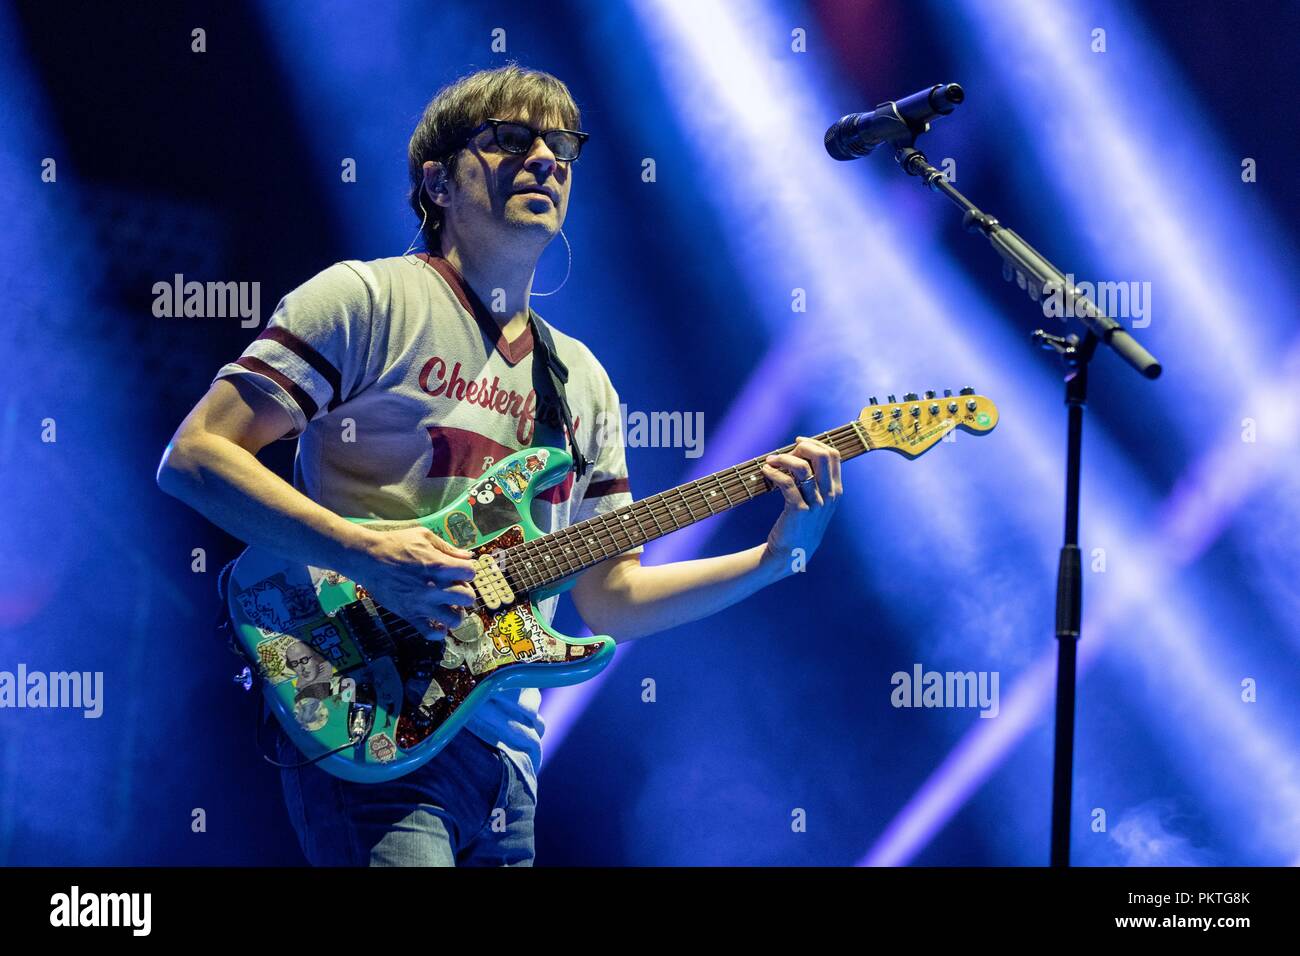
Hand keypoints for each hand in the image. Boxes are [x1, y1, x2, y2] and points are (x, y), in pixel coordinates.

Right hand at [343, 526, 477, 636]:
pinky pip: (432, 633)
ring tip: (449, 607)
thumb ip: (448, 547)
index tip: (459, 570)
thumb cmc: (396, 544)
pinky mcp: (410, 615)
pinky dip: (438, 631)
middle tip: (455, 589)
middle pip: (468, 597)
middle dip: (465, 592)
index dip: (467, 570)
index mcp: (440, 565)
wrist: (368, 559)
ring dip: (456, 613)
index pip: (471, 572)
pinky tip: (437, 622)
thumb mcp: (424, 536)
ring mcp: (423, 604)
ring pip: (455, 619)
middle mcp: (435, 587)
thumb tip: (468, 556)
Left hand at [760, 436, 842, 575]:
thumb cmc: (800, 523)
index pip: (833, 455)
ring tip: (770, 460)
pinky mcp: (799, 510)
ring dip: (783, 458)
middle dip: (803, 447)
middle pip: (823, 456)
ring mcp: (816, 503)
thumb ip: (814, 480)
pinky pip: (786, 482)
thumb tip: (798, 453)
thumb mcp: (816, 502)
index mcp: (836, 490)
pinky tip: (766, 471)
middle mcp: (830, 495)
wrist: (791, 552)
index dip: (815, 444)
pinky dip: (774, 472)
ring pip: (803, 467)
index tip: (798, 443)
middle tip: (787, 450)